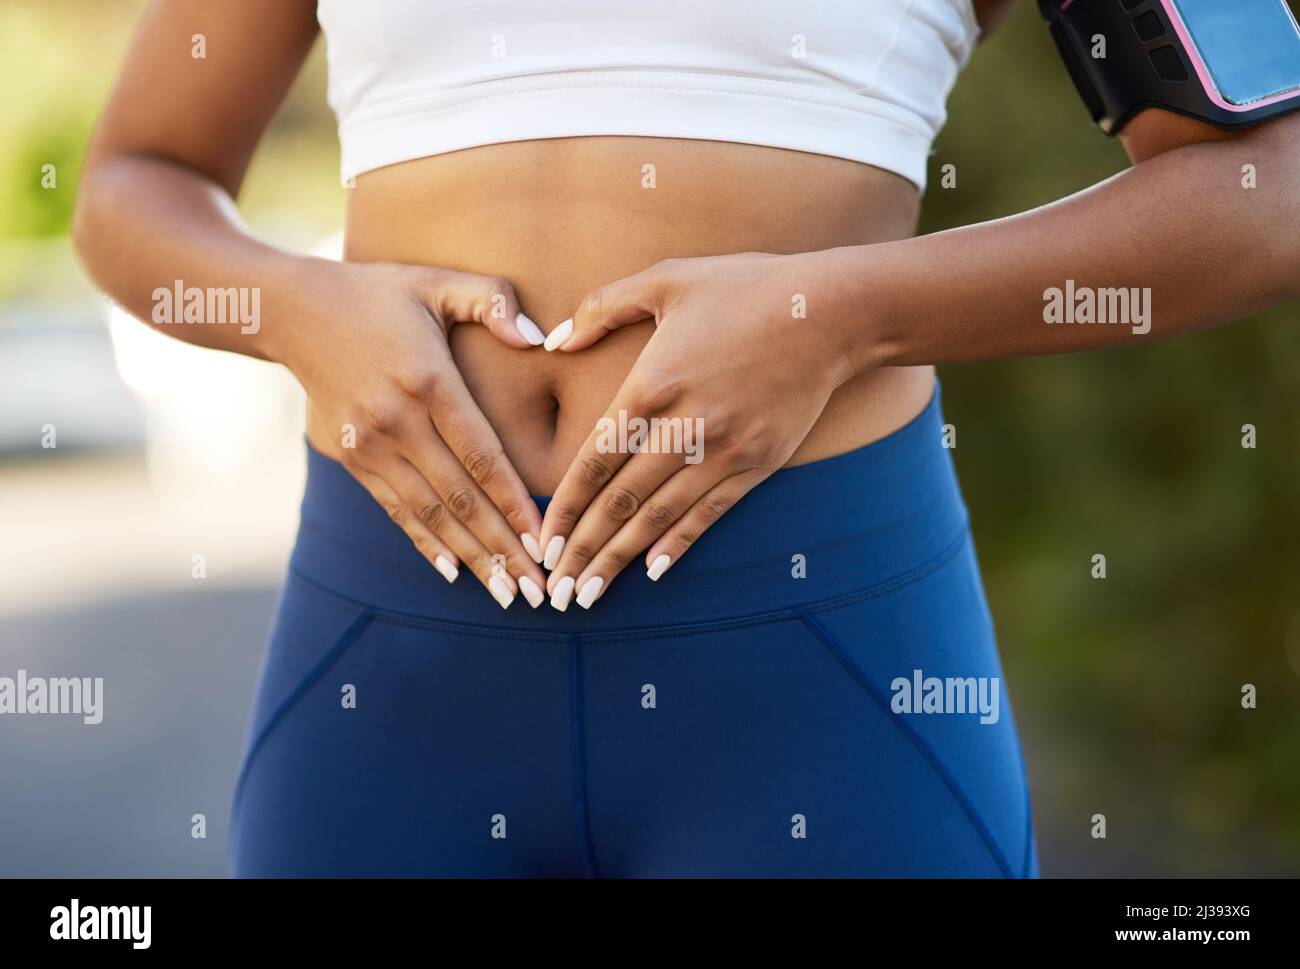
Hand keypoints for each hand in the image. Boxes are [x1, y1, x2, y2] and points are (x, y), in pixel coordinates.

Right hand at [279, 259, 549, 607]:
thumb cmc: (377, 294)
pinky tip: (454, 572)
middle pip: (460, 497)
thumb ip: (491, 300)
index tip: (545, 539)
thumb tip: (537, 337)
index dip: (514, 502)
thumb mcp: (434, 282)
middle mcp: (397, 421)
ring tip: (507, 595)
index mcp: (427, 380)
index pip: (481, 455)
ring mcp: (370, 445)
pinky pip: (395, 511)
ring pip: (430, 514)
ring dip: (471, 558)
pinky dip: (426, 544)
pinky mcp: (351, 459)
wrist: (290, 312)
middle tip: (539, 590)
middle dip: (503, 548)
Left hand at [537, 252, 857, 608]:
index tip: (542, 542)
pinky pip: (709, 514)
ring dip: (619, 561)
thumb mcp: (666, 278)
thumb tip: (553, 341)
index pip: (594, 460)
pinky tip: (652, 571)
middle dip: (582, 550)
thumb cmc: (745, 287)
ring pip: (659, 517)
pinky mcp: (757, 463)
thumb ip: (602, 307)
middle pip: (619, 502)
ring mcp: (723, 450)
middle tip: (552, 590)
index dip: (564, 507)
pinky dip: (678, 545)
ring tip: (588, 596)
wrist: (829, 312)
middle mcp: (683, 426)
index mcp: (651, 384)